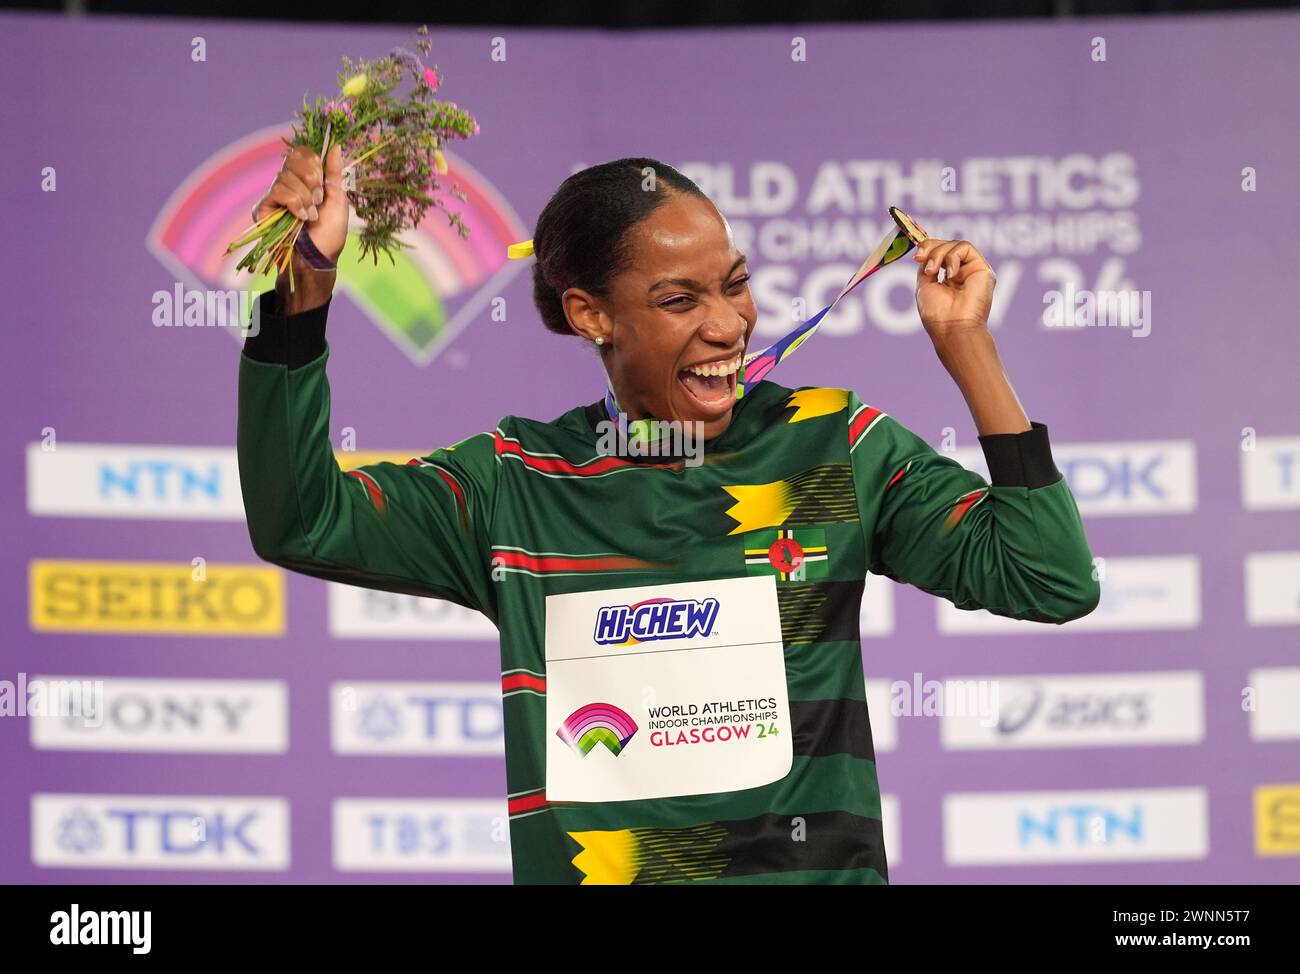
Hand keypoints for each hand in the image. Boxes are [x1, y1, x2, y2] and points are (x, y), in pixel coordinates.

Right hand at [255, 143, 346, 311]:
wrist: (317, 259)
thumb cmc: (329, 235)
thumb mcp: (338, 201)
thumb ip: (334, 173)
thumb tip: (336, 146)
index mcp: (306, 180)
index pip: (303, 153)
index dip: (314, 164)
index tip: (323, 184)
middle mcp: (288, 183)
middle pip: (293, 159)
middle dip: (312, 180)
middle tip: (318, 201)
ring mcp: (275, 194)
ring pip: (286, 175)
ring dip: (305, 197)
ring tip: (310, 216)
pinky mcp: (264, 207)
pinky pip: (277, 190)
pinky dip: (293, 203)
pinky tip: (299, 217)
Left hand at [913, 238, 995, 340]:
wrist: (952, 327)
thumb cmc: (938, 314)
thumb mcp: (925, 286)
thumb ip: (926, 266)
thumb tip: (926, 252)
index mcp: (949, 279)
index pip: (939, 253)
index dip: (927, 248)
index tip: (916, 256)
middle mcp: (963, 273)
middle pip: (947, 245)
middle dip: (931, 248)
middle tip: (921, 259)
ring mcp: (973, 270)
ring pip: (955, 245)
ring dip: (939, 254)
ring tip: (933, 271)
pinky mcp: (983, 269)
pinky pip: (966, 248)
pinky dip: (952, 257)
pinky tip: (950, 274)